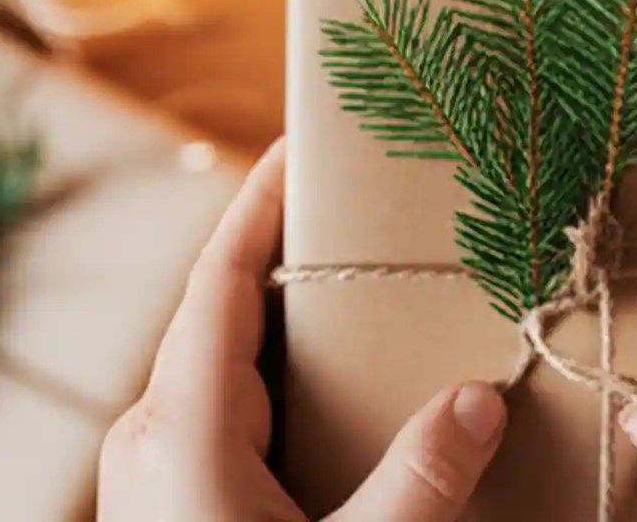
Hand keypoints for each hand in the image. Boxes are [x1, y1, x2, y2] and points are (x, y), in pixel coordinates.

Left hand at [98, 139, 506, 521]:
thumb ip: (416, 482)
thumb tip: (482, 400)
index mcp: (182, 427)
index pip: (219, 282)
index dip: (258, 206)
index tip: (295, 147)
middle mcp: (154, 429)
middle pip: (221, 308)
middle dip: (285, 250)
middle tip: (354, 205)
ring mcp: (155, 460)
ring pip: (224, 355)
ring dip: (284, 312)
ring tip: (351, 278)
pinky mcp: (172, 487)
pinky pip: (225, 397)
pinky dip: (277, 365)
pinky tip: (327, 374)